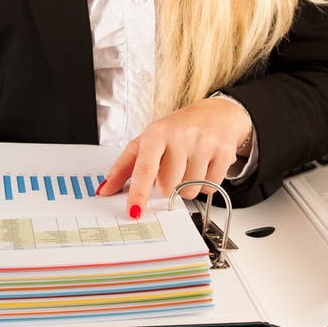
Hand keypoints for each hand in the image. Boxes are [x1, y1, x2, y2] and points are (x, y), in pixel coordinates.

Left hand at [97, 97, 250, 217]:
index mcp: (157, 133)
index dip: (139, 192)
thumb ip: (124, 166)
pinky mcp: (223, 152)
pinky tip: (204, 166)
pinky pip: (209, 188)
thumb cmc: (176, 130)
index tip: (134, 212)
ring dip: (187, 186)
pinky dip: (205, 184)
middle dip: (168, 185)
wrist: (216, 114)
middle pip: (168, 186)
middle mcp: (180, 135)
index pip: (145, 167)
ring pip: (189, 190)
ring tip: (188, 165)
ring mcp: (203, 143)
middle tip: (172, 169)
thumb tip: (104, 190)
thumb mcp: (147, 141)